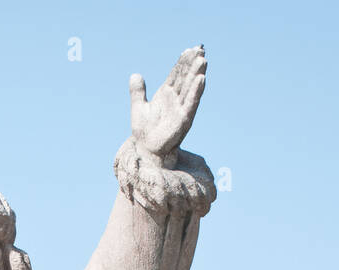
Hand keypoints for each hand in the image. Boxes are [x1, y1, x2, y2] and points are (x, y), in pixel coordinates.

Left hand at [130, 45, 206, 166]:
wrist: (146, 150)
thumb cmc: (144, 131)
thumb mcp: (138, 107)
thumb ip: (137, 92)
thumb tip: (135, 75)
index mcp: (166, 94)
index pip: (176, 74)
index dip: (182, 62)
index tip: (189, 49)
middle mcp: (176, 99)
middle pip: (186, 77)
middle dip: (192, 64)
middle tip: (200, 49)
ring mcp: (181, 108)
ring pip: (190, 88)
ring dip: (197, 74)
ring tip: (203, 59)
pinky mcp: (184, 119)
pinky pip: (191, 103)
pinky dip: (196, 91)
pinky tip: (202, 79)